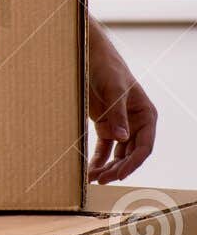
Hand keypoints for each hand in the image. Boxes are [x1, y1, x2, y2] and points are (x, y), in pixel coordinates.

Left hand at [86, 17, 156, 183]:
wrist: (89, 54)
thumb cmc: (106, 67)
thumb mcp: (113, 89)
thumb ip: (117, 113)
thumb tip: (122, 138)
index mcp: (145, 115)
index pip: (144, 146)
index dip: (133, 163)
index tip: (120, 175)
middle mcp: (136, 123)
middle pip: (130, 154)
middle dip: (117, 168)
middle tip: (102, 179)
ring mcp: (121, 125)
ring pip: (117, 153)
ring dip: (107, 166)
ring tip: (93, 178)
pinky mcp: (105, 125)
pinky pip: (104, 147)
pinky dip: (97, 158)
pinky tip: (89, 169)